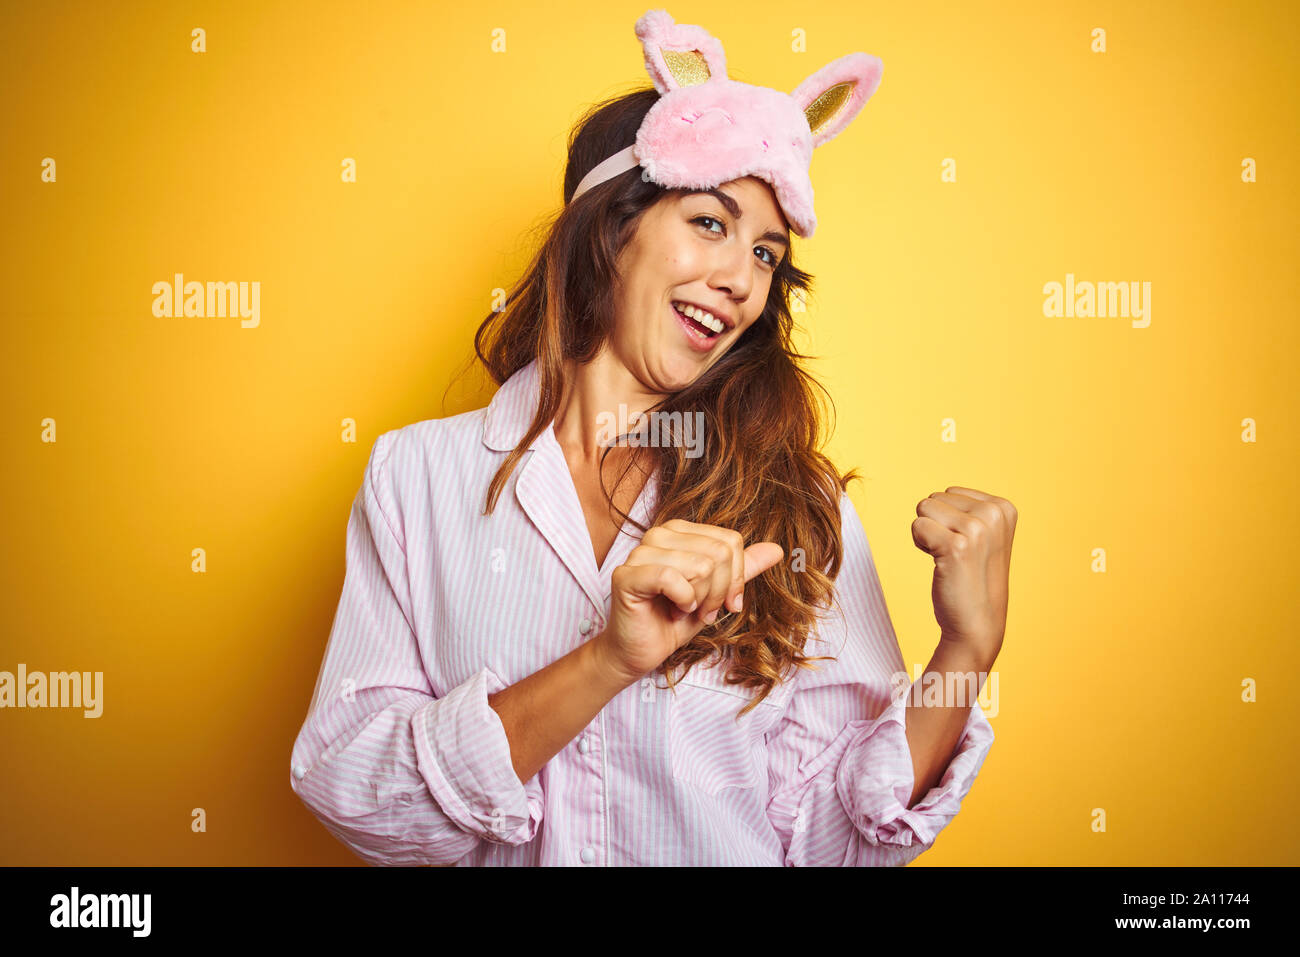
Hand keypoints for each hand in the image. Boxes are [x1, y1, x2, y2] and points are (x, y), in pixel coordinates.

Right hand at [595, 519, 784, 681]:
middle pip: (720, 553)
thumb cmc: (675, 620)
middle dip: (718, 592)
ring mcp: (639, 552)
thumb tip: (776, 549)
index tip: (720, 603)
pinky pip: (674, 579)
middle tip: (699, 610)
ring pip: (701, 567)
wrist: (641, 652)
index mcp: (679, 531)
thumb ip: (741, 570)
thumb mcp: (717, 594)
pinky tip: (671, 610)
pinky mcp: (627, 575)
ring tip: (681, 610)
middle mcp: (658, 534)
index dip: (734, 579)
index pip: (730, 542)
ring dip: (700, 600)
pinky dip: (683, 601)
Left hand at [911, 486, 1016, 663]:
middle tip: (955, 554)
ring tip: (949, 558)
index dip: (947, 520)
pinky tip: (941, 564)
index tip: (966, 545)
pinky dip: (921, 545)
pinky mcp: (957, 546)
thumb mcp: (983, 534)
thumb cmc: (972, 577)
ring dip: (928, 535)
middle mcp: (994, 513)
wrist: (977, 622)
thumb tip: (938, 495)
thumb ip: (969, 509)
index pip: (949, 492)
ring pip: (923, 509)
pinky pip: (917, 526)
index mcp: (1004, 507)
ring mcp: (978, 529)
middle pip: (934, 498)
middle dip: (936, 525)